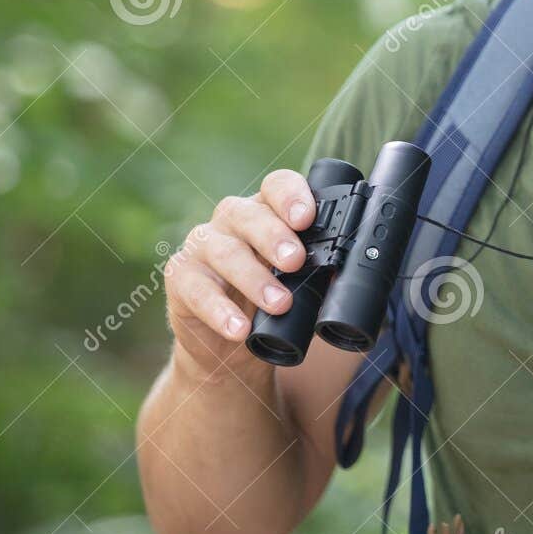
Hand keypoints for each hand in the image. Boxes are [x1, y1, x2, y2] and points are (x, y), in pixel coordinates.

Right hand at [163, 169, 316, 377]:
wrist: (228, 346)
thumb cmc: (269, 303)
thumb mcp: (298, 283)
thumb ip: (318, 268)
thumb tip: (352, 270)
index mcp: (267, 212)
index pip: (277, 186)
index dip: (291, 196)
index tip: (307, 218)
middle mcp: (231, 222)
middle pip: (248, 214)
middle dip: (273, 236)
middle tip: (295, 261)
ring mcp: (202, 247)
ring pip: (223, 251)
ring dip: (254, 278)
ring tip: (279, 304)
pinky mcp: (181, 278)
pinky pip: (196, 289)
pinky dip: (219, 311)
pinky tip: (239, 329)